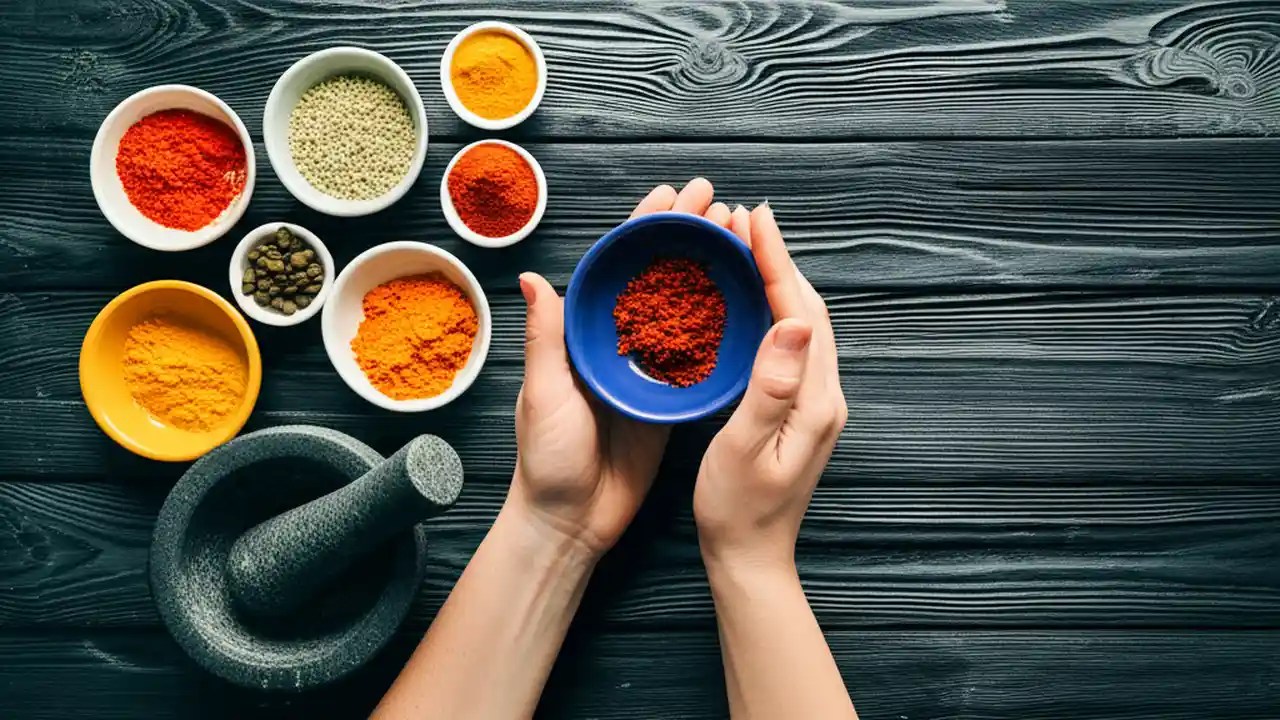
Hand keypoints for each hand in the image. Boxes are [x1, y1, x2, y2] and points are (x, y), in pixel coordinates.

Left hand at [511, 178, 737, 556]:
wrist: (571, 522)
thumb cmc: (547, 461)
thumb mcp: (543, 395)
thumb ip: (546, 340)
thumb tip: (536, 278)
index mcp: (584, 336)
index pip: (618, 268)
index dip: (645, 228)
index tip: (671, 194)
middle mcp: (618, 345)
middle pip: (658, 277)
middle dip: (685, 236)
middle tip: (717, 202)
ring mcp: (647, 372)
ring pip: (684, 309)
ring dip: (708, 270)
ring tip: (737, 236)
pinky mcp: (671, 402)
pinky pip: (699, 358)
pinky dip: (720, 327)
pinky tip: (744, 301)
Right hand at [695, 203, 846, 571]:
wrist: (750, 558)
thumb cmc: (737, 511)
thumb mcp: (743, 448)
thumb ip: (770, 385)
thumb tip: (793, 323)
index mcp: (815, 401)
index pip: (800, 312)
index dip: (777, 261)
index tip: (755, 220)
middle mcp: (825, 397)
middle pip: (808, 310)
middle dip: (778, 260)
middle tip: (747, 220)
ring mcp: (816, 405)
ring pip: (803, 324)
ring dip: (777, 281)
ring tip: (747, 246)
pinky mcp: (801, 411)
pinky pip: (792, 345)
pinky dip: (774, 310)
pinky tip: (751, 301)